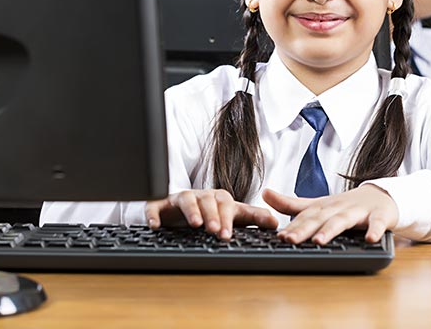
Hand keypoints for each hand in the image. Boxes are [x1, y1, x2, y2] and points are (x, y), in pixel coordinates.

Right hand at [145, 189, 277, 240]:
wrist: (182, 209)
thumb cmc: (213, 212)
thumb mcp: (235, 215)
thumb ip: (255, 218)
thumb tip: (275, 223)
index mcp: (219, 199)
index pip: (227, 204)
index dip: (228, 218)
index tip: (228, 235)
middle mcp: (201, 196)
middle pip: (208, 200)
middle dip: (213, 216)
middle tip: (216, 231)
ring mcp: (181, 198)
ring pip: (187, 199)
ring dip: (191, 211)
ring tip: (195, 224)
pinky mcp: (161, 205)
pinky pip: (156, 206)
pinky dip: (155, 214)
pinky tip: (155, 225)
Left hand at [262, 185, 398, 244]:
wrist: (380, 196)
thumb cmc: (345, 205)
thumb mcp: (317, 205)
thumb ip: (291, 203)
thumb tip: (264, 193)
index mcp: (324, 207)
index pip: (305, 217)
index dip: (293, 227)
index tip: (279, 237)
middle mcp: (339, 208)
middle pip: (321, 218)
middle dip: (305, 229)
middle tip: (291, 240)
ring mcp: (359, 211)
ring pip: (344, 220)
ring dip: (331, 230)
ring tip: (319, 240)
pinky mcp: (379, 216)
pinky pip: (378, 223)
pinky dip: (375, 230)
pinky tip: (370, 239)